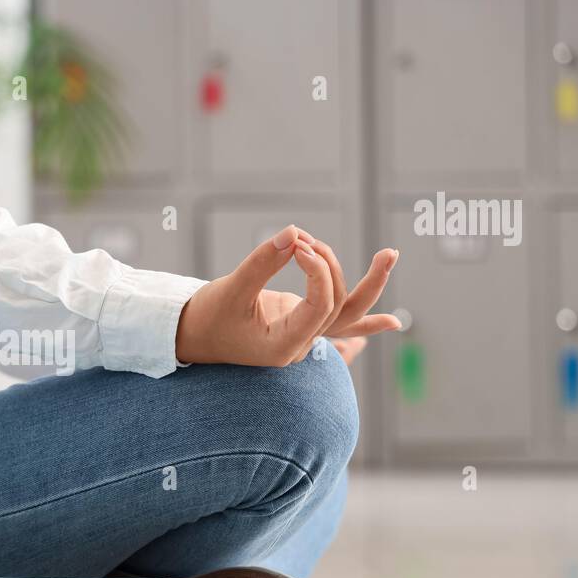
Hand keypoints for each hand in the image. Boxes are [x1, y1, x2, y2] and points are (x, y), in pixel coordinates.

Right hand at [175, 225, 399, 367]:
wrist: (188, 337)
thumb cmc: (205, 318)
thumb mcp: (231, 288)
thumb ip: (263, 261)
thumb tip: (294, 232)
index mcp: (283, 346)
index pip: (322, 306)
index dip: (319, 271)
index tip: (298, 245)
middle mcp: (298, 345)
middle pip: (345, 312)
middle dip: (367, 280)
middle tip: (389, 252)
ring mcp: (300, 337)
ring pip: (344, 313)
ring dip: (359, 282)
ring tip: (372, 252)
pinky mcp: (297, 325)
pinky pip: (337, 327)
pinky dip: (364, 326)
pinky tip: (389, 325)